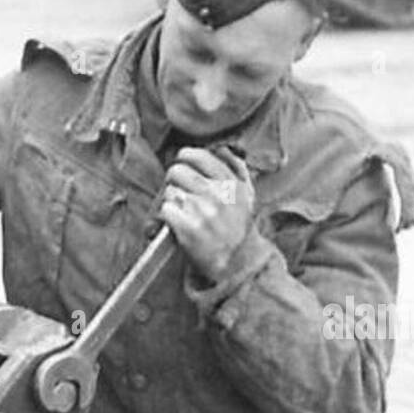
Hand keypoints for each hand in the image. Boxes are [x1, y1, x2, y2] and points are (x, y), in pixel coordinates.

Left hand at [159, 146, 254, 278]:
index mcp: (232, 182)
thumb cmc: (239, 229)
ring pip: (169, 190)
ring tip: (181, 212)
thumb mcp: (248, 195)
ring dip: (170, 201)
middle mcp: (218, 194)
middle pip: (177, 171)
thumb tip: (221, 149)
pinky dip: (166, 217)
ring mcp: (202, 211)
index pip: (199, 155)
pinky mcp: (188, 228)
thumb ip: (238, 169)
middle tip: (178, 192)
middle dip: (174, 181)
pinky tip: (176, 223)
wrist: (237, 264)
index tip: (183, 165)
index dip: (185, 158)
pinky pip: (165, 209)